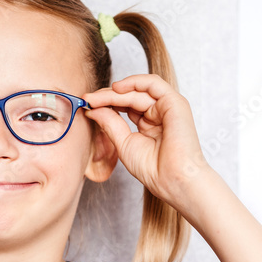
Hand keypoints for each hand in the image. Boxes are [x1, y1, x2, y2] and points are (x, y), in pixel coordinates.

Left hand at [83, 74, 208, 210]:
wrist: (172, 179)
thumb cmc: (153, 169)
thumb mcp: (123, 143)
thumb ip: (110, 123)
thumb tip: (93, 109)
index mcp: (150, 124)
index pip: (126, 105)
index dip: (106, 103)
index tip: (87, 105)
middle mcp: (159, 113)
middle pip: (130, 96)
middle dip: (107, 96)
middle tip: (88, 99)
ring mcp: (167, 107)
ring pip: (138, 90)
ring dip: (116, 92)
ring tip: (96, 98)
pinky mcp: (174, 102)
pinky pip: (153, 83)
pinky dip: (134, 82)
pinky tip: (116, 88)